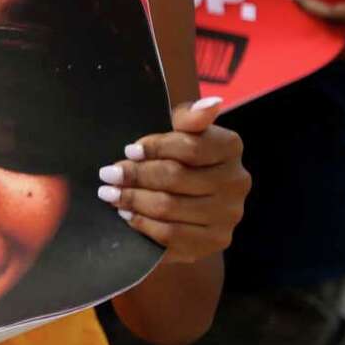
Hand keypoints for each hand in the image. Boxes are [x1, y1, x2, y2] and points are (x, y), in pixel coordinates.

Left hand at [100, 99, 246, 263]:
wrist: (189, 203)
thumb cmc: (179, 159)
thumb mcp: (180, 132)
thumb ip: (189, 117)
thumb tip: (211, 103)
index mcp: (230, 147)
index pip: (190, 146)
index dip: (155, 148)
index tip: (129, 150)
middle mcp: (236, 181)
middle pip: (175, 177)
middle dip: (135, 175)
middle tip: (108, 174)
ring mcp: (228, 215)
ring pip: (169, 207)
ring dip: (133, 200)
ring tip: (110, 194)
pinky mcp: (214, 241)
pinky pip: (171, 235)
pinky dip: (143, 224)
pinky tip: (127, 215)